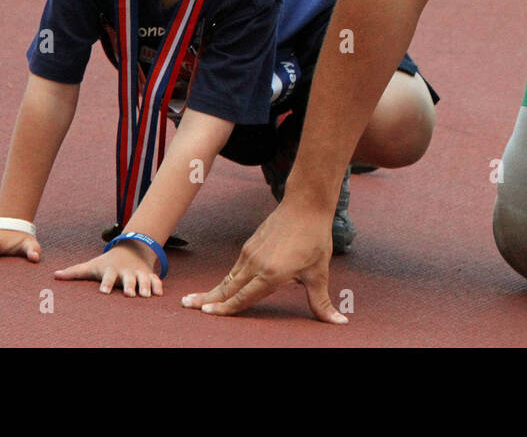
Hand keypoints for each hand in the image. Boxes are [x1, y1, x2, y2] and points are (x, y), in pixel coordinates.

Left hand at [54, 243, 162, 297]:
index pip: (108, 277)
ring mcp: (138, 273)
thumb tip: (54, 275)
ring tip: (146, 295)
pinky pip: (155, 280)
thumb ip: (75, 272)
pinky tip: (159, 294)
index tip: (103, 291)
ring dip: (145, 287)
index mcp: (111, 271)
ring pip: (143, 280)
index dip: (106, 284)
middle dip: (130, 286)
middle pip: (128, 279)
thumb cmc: (107, 263)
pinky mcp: (148, 275)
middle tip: (129, 294)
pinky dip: (158, 286)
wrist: (131, 249)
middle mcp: (126, 272)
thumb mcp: (92, 266)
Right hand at [180, 198, 346, 321]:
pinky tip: (224, 285)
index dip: (226, 308)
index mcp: (271, 274)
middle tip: (186, 306)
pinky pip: (236, 267)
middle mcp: (256, 264)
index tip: (208, 313)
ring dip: (213, 289)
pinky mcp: (251, 244)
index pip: (243, 297)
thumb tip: (340, 323)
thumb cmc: (314, 239)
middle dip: (206, 299)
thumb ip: (322, 302)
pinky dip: (227, 278)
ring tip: (195, 299)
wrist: (306, 205)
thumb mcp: (319, 273)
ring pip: (229, 277)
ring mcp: (251, 252)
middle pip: (227, 287)